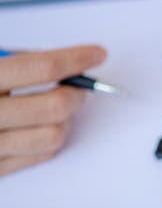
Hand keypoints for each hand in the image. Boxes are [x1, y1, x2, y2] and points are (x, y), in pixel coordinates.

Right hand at [0, 45, 105, 175]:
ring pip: (54, 134)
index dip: (76, 59)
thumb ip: (18, 64)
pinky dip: (54, 138)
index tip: (97, 54)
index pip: (41, 68)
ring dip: (66, 119)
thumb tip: (67, 65)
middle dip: (76, 93)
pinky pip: (42, 154)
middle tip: (77, 87)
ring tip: (57, 108)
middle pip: (56, 105)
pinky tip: (44, 125)